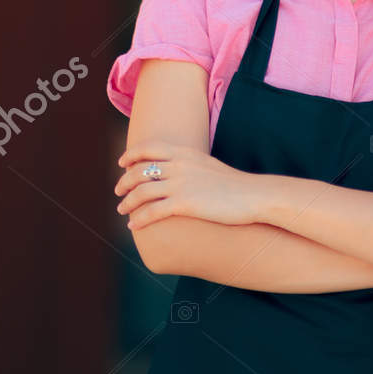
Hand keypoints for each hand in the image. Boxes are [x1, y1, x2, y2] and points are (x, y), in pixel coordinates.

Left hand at [116, 142, 266, 229]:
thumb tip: (176, 172)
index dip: (131, 155)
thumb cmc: (234, 185)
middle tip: (119, 192)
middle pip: (139, 171)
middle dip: (124, 182)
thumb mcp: (208, 166)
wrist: (254, 195)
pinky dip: (139, 218)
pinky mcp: (184, 204)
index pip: (148, 148)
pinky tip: (134, 225)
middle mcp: (179, 165)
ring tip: (123, 210)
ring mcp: (180, 184)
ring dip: (127, 202)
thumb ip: (189, 165)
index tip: (122, 163)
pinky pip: (152, 211)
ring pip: (141, 192)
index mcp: (184, 153)